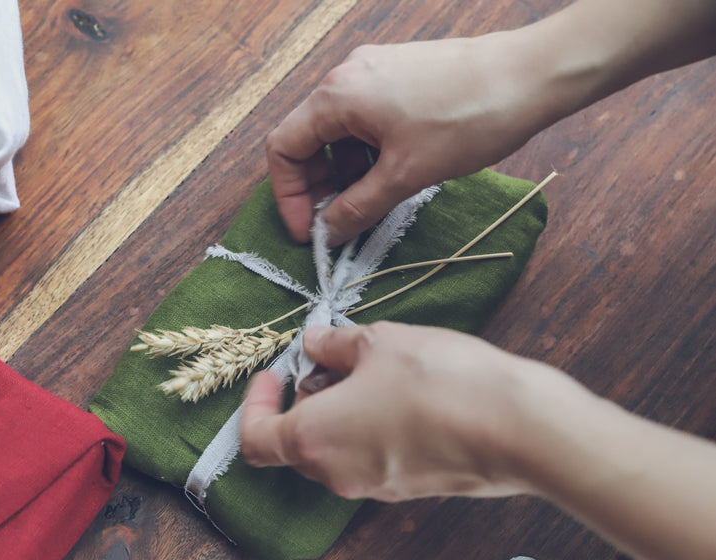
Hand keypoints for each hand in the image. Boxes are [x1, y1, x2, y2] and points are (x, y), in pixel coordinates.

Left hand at [239, 322, 582, 500]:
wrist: (517, 428)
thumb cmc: (439, 381)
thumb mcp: (380, 343)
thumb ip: (335, 345)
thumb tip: (315, 344)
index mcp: (313, 440)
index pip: (254, 438)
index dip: (255, 403)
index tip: (275, 373)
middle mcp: (335, 474)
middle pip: (295, 443)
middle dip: (304, 399)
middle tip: (330, 359)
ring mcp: (373, 488)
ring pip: (334, 450)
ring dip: (337, 412)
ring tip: (372, 369)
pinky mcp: (408, 489)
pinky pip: (368, 458)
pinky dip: (366, 428)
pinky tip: (399, 392)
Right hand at [266, 35, 543, 244]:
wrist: (530, 75)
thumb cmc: (468, 118)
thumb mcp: (405, 175)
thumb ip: (358, 207)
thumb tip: (328, 233)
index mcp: (337, 95)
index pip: (283, 148)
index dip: (289, 196)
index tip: (308, 231)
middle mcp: (348, 77)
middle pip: (308, 139)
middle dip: (317, 188)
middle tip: (336, 225)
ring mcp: (375, 73)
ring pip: (339, 132)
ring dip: (345, 174)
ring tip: (369, 206)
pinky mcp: (400, 77)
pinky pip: (365, 120)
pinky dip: (367, 154)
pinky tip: (389, 177)